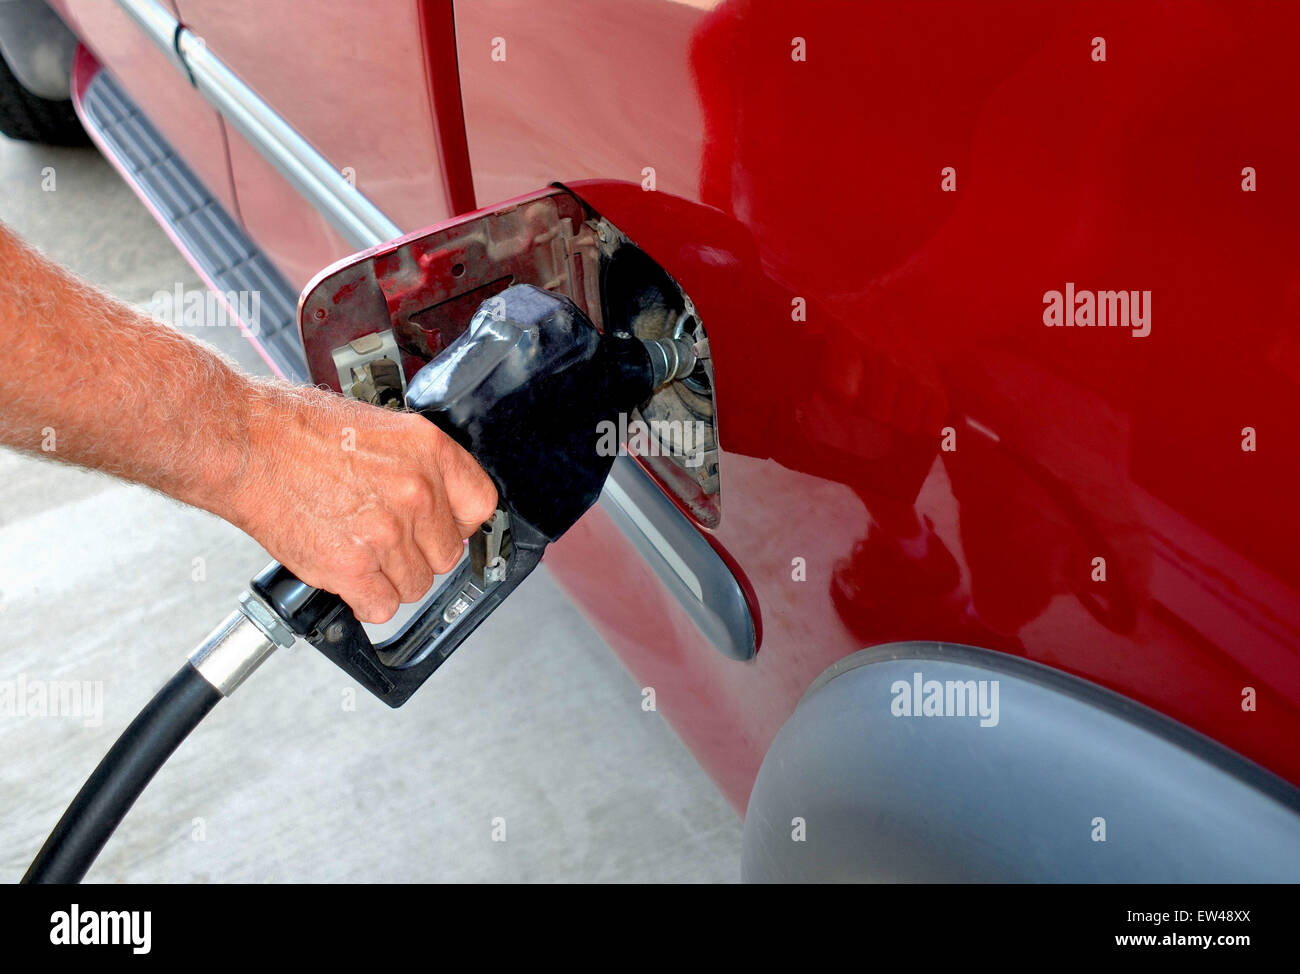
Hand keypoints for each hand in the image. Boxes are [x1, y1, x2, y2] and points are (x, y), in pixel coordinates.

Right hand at [229, 384, 496, 623]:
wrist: (244, 444)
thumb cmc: (297, 430)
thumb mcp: (380, 427)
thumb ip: (418, 466)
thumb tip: (437, 499)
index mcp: (429, 451)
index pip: (480, 506)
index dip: (459, 522)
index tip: (442, 527)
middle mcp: (416, 493)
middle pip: (447, 554)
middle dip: (417, 552)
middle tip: (384, 538)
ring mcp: (386, 533)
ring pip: (415, 585)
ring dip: (389, 578)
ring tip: (357, 550)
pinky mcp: (352, 568)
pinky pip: (382, 607)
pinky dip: (364, 601)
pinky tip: (348, 577)